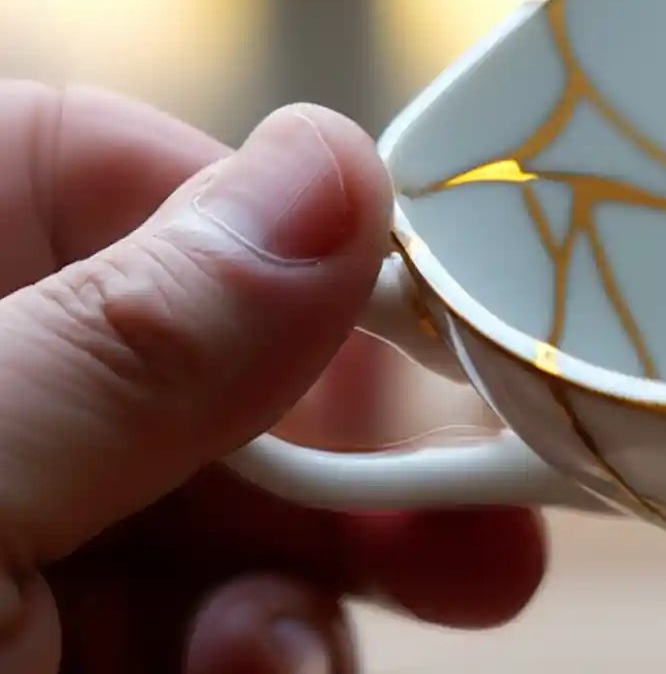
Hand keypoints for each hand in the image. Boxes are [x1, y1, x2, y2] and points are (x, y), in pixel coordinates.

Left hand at [0, 83, 544, 672]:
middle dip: (356, 429)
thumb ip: (128, 337)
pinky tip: (265, 671)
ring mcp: (50, 538)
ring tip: (338, 620)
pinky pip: (243, 616)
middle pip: (220, 360)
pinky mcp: (100, 649)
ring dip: (335, 560)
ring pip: (255, 504)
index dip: (248, 208)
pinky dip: (285, 649)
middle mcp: (10, 414)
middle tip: (488, 476)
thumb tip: (330, 171)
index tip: (382, 280)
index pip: (99, 173)